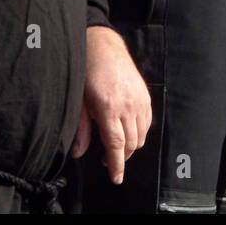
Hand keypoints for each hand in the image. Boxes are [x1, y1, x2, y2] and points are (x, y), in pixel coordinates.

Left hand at [71, 26, 150, 183]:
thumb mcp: (78, 101)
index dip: (117, 165)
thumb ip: (81, 129)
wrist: (103, 46)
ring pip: (141, 136)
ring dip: (130, 146)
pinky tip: (127, 130)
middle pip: (131, 144)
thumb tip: (78, 153)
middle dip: (121, 157)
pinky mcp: (146, 96)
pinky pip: (147, 123)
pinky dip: (139, 132)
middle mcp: (127, 105)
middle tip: (106, 159)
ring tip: (115, 145)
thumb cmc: (86, 72)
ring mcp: (139, 100)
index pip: (117, 146)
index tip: (116, 178)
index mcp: (108, 108)